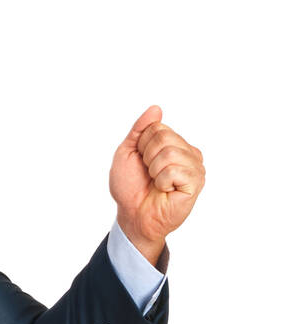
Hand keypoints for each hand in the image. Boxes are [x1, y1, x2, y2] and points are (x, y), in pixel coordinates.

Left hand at [109, 105, 204, 264]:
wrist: (132, 214)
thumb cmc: (130, 187)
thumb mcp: (127, 152)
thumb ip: (139, 130)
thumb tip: (156, 109)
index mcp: (174, 144)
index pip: (157, 128)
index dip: (141, 146)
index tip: (142, 162)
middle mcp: (188, 153)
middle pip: (164, 137)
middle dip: (147, 157)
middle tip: (149, 174)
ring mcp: (195, 167)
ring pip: (169, 153)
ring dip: (154, 170)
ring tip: (158, 183)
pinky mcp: (196, 182)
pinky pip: (175, 170)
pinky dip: (162, 181)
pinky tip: (166, 190)